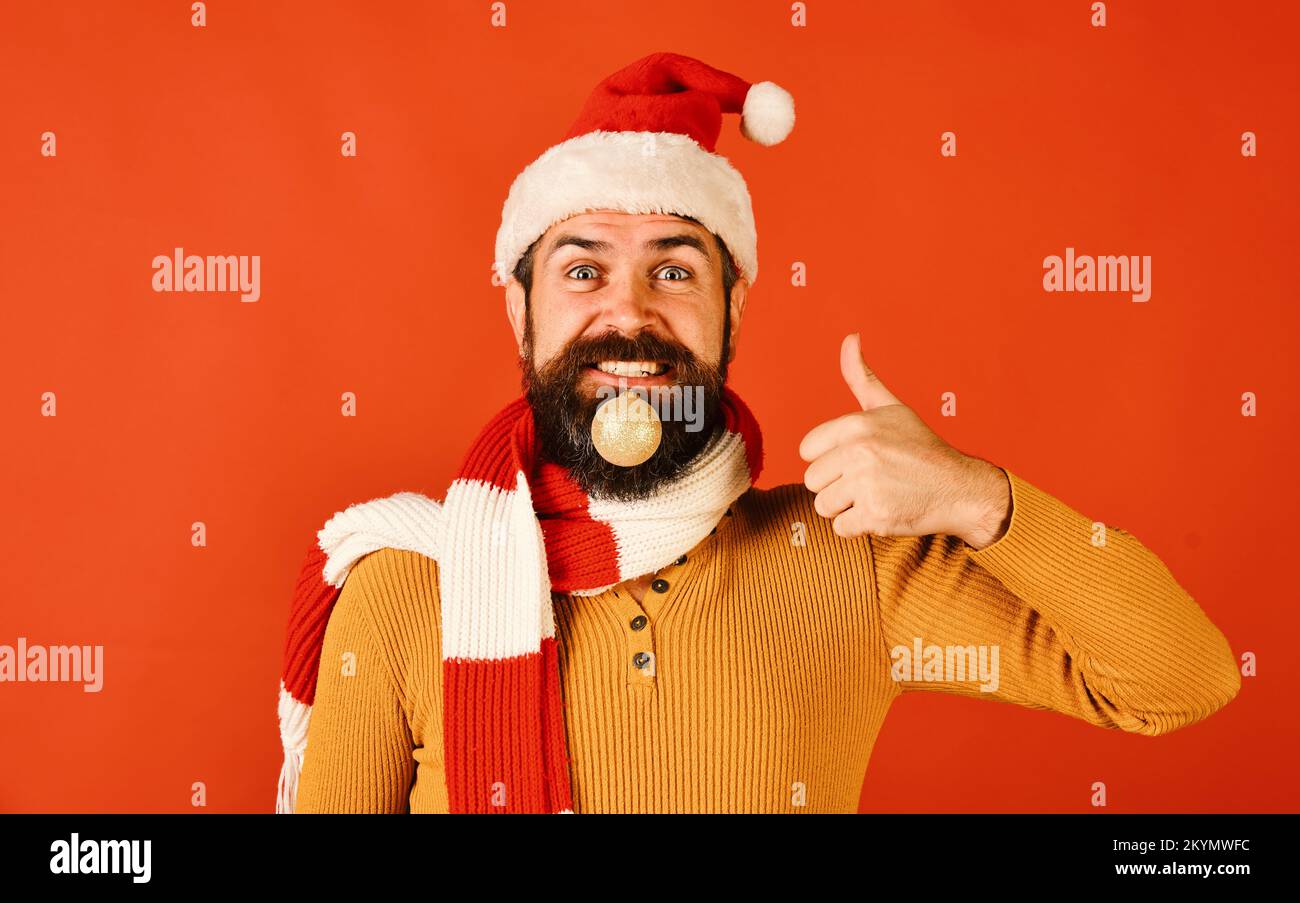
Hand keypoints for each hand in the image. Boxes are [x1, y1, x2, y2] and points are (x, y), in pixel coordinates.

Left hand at [798, 333, 1011, 548]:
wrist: (959, 488)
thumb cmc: (921, 449)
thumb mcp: (891, 408)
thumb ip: (861, 377)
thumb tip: (849, 338)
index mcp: (858, 424)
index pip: (807, 450)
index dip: (828, 458)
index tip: (854, 459)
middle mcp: (861, 452)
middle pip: (812, 480)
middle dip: (836, 486)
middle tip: (868, 481)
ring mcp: (868, 485)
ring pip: (823, 506)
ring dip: (845, 508)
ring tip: (875, 495)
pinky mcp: (876, 516)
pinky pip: (841, 528)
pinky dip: (859, 527)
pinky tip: (882, 511)